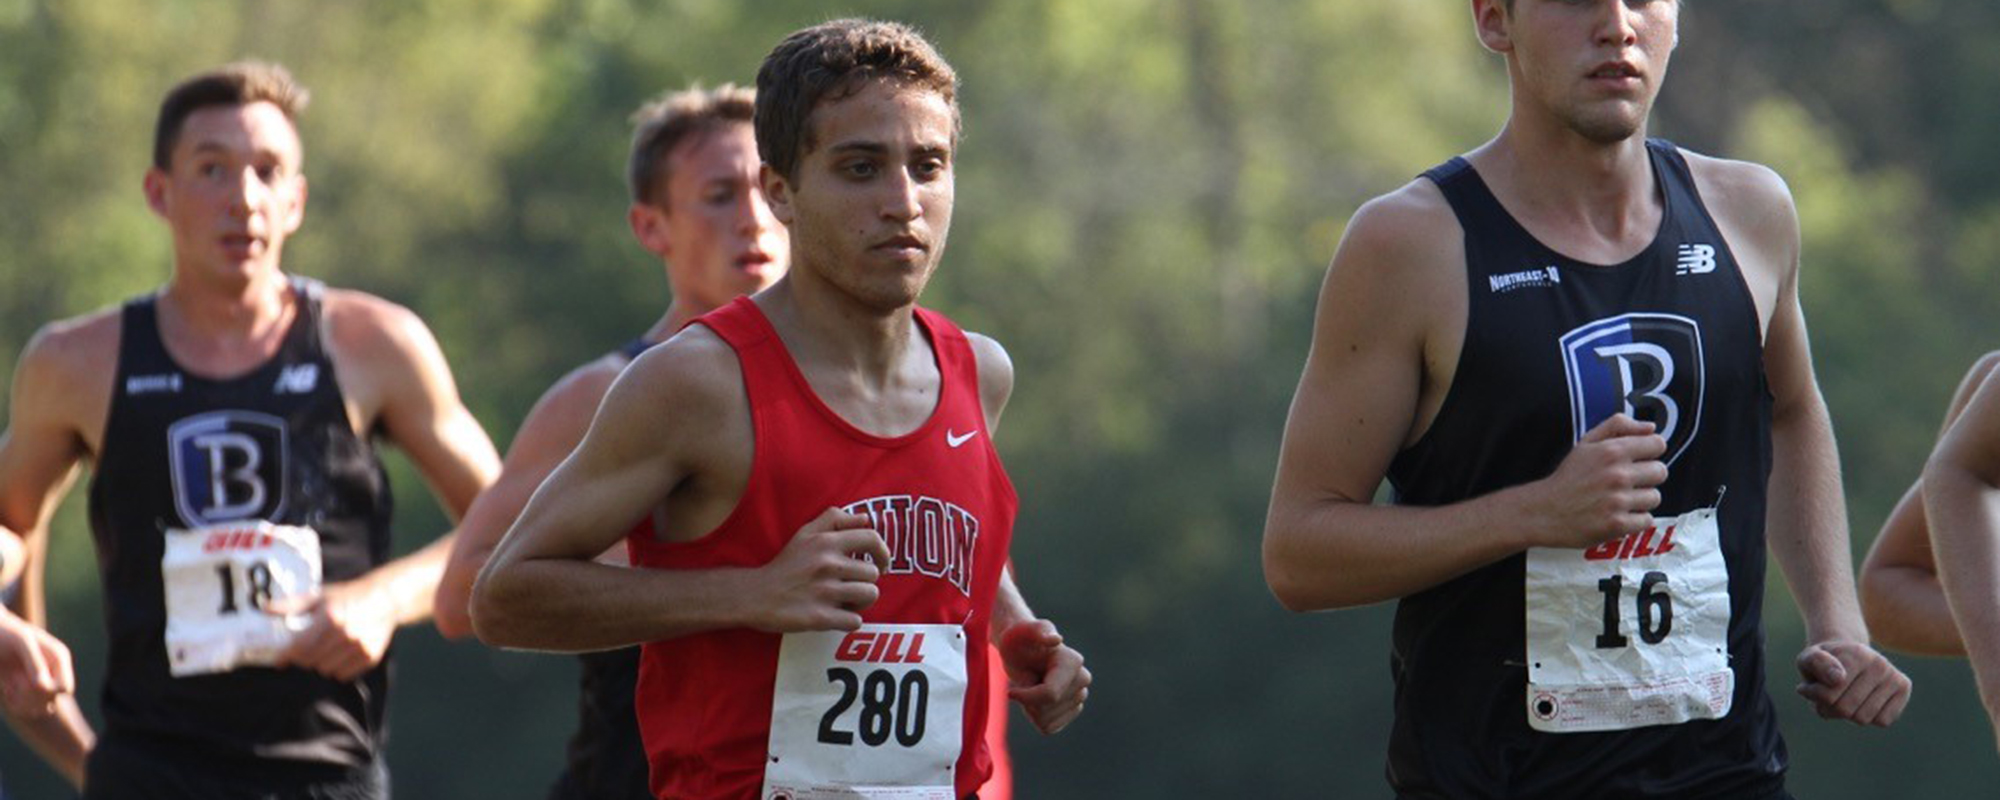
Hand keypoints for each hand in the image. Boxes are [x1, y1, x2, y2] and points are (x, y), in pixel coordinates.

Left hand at [0, 611, 73, 717]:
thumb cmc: (4, 633)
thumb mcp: (21, 641)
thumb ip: (35, 662)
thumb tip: (44, 687)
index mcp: (59, 658)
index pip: (64, 688)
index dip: (47, 692)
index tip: (25, 682)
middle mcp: (53, 671)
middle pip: (53, 700)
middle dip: (32, 697)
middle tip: (12, 683)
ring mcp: (41, 681)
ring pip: (41, 708)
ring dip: (22, 703)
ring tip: (8, 687)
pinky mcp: (26, 689)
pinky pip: (28, 709)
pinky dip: (15, 705)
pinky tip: (6, 692)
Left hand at [272, 579, 397, 680]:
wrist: (385, 599)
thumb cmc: (346, 596)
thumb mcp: (319, 597)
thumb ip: (290, 605)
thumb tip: (264, 608)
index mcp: (329, 618)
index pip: (299, 648)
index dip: (285, 656)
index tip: (279, 662)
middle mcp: (345, 633)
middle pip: (310, 661)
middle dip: (304, 657)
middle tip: (310, 646)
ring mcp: (358, 646)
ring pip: (325, 670)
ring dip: (321, 663)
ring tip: (328, 648)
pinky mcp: (369, 656)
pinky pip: (343, 675)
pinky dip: (338, 668)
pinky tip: (342, 653)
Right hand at [747, 508, 891, 632]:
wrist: (755, 595)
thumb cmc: (785, 565)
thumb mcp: (805, 533)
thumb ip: (835, 520)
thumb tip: (865, 518)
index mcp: (826, 542)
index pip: (871, 538)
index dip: (883, 551)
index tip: (881, 563)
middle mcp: (828, 564)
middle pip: (873, 573)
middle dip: (866, 581)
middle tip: (850, 586)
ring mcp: (825, 592)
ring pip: (870, 596)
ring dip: (861, 602)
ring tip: (846, 601)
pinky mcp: (820, 617)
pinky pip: (856, 621)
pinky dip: (849, 621)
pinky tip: (837, 616)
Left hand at [998, 619, 1089, 733]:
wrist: (1021, 650)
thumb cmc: (1019, 639)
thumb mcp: (1021, 632)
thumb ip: (1037, 631)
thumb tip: (1056, 639)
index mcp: (1072, 661)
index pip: (1050, 695)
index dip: (1025, 696)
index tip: (1010, 690)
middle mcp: (1082, 679)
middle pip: (1047, 710)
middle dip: (1029, 701)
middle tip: (1025, 682)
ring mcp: (1080, 695)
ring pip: (1047, 721)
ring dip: (1031, 709)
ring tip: (1031, 688)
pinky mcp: (1073, 709)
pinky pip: (1049, 728)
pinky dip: (1036, 717)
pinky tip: (1035, 699)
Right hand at [1529, 414, 1668, 548]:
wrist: (1544, 511)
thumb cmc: (1567, 478)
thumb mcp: (1586, 443)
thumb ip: (1618, 426)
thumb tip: (1649, 427)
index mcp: (1612, 451)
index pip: (1658, 444)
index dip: (1650, 452)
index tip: (1639, 459)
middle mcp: (1618, 474)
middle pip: (1660, 471)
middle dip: (1647, 476)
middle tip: (1628, 481)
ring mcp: (1618, 501)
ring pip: (1655, 497)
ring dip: (1641, 499)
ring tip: (1620, 499)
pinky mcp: (1618, 524)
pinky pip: (1647, 520)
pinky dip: (1635, 519)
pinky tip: (1618, 514)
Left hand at [1795, 639, 1910, 725]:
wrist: (1847, 655)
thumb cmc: (1825, 662)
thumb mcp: (1808, 658)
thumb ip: (1815, 663)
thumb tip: (1838, 678)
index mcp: (1855, 654)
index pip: (1829, 694)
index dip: (1813, 696)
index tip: (1807, 687)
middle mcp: (1879, 664)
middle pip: (1846, 709)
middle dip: (1829, 708)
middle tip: (1824, 697)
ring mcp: (1894, 677)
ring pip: (1864, 718)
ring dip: (1847, 715)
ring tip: (1842, 698)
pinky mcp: (1903, 691)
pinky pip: (1882, 721)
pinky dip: (1868, 718)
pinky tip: (1862, 702)